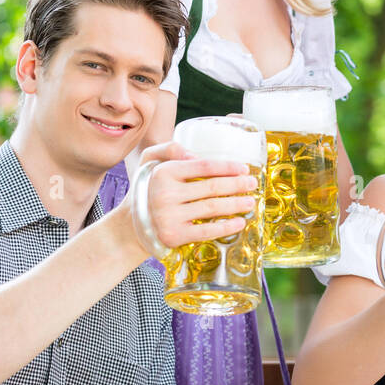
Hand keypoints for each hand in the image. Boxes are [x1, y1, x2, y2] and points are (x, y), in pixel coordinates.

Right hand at [141, 141, 258, 250]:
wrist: (132, 224)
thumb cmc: (148, 189)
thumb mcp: (150, 162)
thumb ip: (169, 149)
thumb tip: (194, 154)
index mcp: (164, 172)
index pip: (203, 166)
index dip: (227, 167)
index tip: (243, 168)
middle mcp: (165, 194)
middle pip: (212, 187)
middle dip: (238, 185)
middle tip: (253, 184)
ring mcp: (169, 216)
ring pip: (213, 208)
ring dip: (237, 204)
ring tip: (250, 202)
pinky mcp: (174, 236)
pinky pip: (206, 230)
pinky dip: (226, 227)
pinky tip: (240, 222)